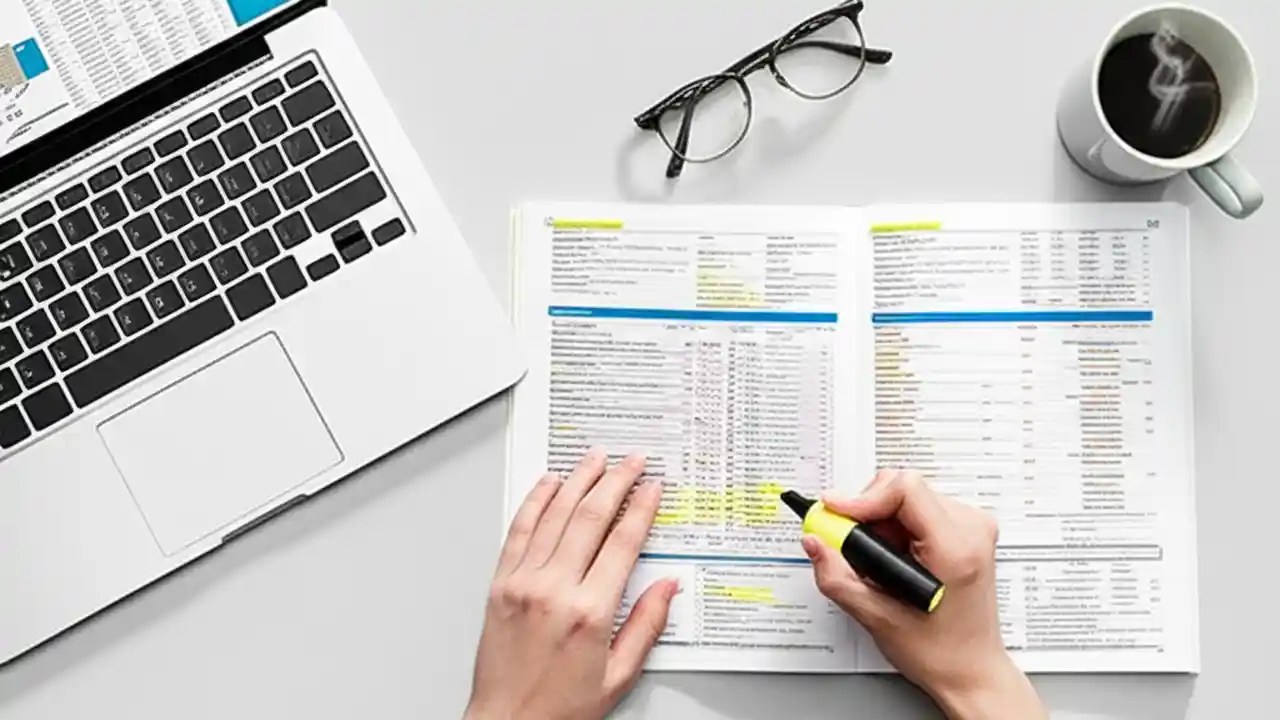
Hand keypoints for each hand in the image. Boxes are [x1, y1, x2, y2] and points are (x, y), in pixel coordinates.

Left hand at [466, 449, 677, 719]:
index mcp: (590, 612)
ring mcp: (523, 583)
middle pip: (591, 518)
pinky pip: (519, 531)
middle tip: (632, 461)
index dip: (641, 508)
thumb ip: (646, 625)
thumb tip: (668, 587)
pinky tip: (548, 484)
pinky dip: (535, 502)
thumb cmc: (559, 709)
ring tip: (595, 459)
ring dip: (578, 481)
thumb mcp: (618, 676)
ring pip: (555, 516)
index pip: (623, 542)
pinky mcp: (499, 585)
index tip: (653, 488)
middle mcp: (554, 590)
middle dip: (616, 481)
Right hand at [803, 469, 1045, 719]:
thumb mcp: (877, 618)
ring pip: (907, 495)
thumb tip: (815, 543)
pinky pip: (918, 507)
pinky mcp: (967, 529)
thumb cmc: (941, 652)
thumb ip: (838, 577)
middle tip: (851, 546)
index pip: (905, 489)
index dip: (862, 498)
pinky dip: (895, 526)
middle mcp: (971, 529)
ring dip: (881, 521)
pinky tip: (894, 556)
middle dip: (867, 512)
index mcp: (956, 548)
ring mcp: (973, 526)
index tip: (835, 513)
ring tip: (878, 560)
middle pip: (903, 487)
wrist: (971, 669)